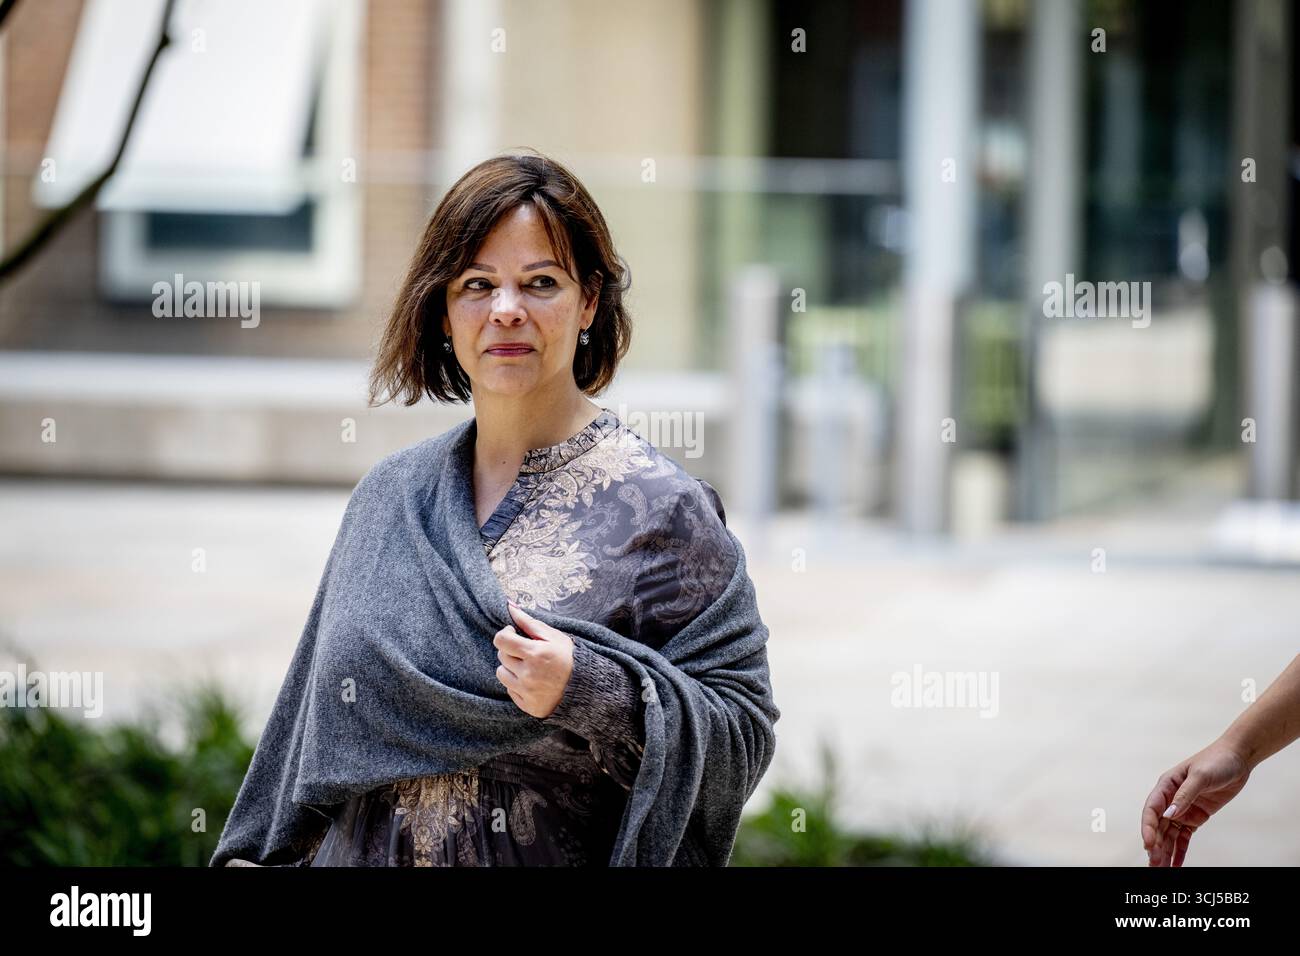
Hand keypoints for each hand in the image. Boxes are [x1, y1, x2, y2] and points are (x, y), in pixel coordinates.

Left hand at [493, 600, 574, 718]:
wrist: (587, 688)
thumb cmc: (570, 658)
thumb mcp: (553, 636)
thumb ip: (529, 622)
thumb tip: (510, 606)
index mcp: (535, 654)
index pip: (502, 640)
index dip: (505, 634)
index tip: (513, 634)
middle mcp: (528, 675)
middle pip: (501, 657)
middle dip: (511, 651)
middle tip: (526, 651)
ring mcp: (527, 693)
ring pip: (501, 674)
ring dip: (510, 668)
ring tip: (528, 667)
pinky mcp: (528, 706)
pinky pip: (510, 691)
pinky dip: (517, 684)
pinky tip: (533, 681)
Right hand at [1141, 738, 1251, 865]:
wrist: (1237, 759)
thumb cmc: (1216, 761)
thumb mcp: (1200, 776)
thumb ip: (1184, 795)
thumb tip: (1169, 814)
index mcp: (1166, 786)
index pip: (1152, 810)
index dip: (1148, 828)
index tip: (1149, 844)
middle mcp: (1170, 800)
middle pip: (1158, 826)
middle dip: (1155, 846)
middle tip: (1153, 865)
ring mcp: (1182, 810)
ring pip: (1169, 835)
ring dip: (1164, 851)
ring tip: (1160, 869)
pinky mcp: (1195, 817)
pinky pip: (1184, 838)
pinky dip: (1179, 851)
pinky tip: (1176, 865)